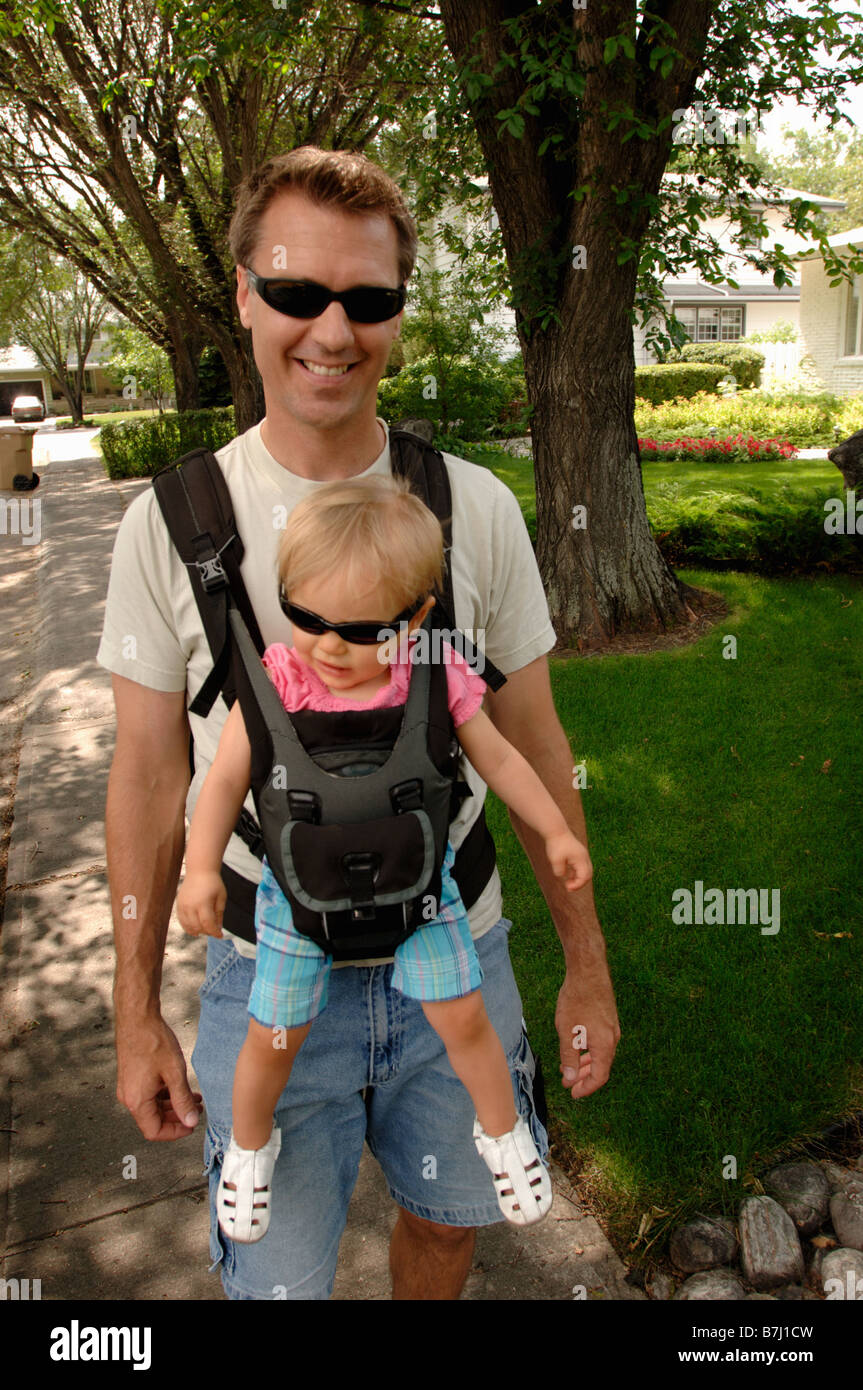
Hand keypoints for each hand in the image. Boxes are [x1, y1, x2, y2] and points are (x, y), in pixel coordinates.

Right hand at [115, 1012, 202, 1140]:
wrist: (138, 1018)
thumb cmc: (153, 1042)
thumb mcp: (174, 1073)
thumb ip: (183, 1100)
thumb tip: (191, 1121)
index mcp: (137, 1101)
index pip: (154, 1131)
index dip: (175, 1132)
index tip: (192, 1125)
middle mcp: (129, 1097)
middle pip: (154, 1120)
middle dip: (177, 1117)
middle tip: (197, 1110)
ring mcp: (129, 1087)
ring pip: (152, 1107)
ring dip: (173, 1105)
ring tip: (194, 1098)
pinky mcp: (132, 1077)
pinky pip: (149, 1094)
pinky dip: (165, 1094)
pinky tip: (180, 1087)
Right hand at [176, 870, 225, 937]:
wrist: (199, 870)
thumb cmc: (213, 883)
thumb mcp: (221, 897)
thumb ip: (219, 914)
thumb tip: (218, 928)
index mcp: (203, 903)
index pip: (207, 924)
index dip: (214, 932)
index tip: (220, 935)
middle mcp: (190, 906)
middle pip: (197, 927)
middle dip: (207, 932)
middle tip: (214, 930)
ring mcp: (182, 906)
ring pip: (188, 926)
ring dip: (198, 931)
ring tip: (205, 929)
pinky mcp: (178, 905)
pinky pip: (182, 921)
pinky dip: (188, 927)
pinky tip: (195, 928)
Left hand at [544, 831, 592, 890]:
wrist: (556, 831)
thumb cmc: (556, 845)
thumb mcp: (555, 860)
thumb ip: (559, 871)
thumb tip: (562, 876)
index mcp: (581, 859)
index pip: (584, 877)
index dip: (577, 885)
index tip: (567, 888)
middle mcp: (584, 857)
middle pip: (588, 875)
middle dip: (580, 883)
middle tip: (568, 888)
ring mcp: (583, 855)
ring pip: (586, 871)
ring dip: (579, 879)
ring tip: (568, 884)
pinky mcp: (579, 854)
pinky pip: (582, 867)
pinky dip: (577, 873)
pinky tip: (568, 876)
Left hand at [555, 970, 619, 1099]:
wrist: (588, 971)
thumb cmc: (576, 1000)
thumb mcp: (566, 1032)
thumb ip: (569, 1057)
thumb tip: (570, 1078)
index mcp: (605, 1045)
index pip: (599, 1076)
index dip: (586, 1088)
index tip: (572, 1093)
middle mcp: (613, 1038)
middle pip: (601, 1067)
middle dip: (584, 1078)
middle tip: (568, 1084)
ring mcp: (612, 1028)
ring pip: (601, 1054)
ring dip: (585, 1064)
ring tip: (568, 1068)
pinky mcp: (608, 1018)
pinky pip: (601, 1043)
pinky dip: (589, 1051)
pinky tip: (576, 1048)